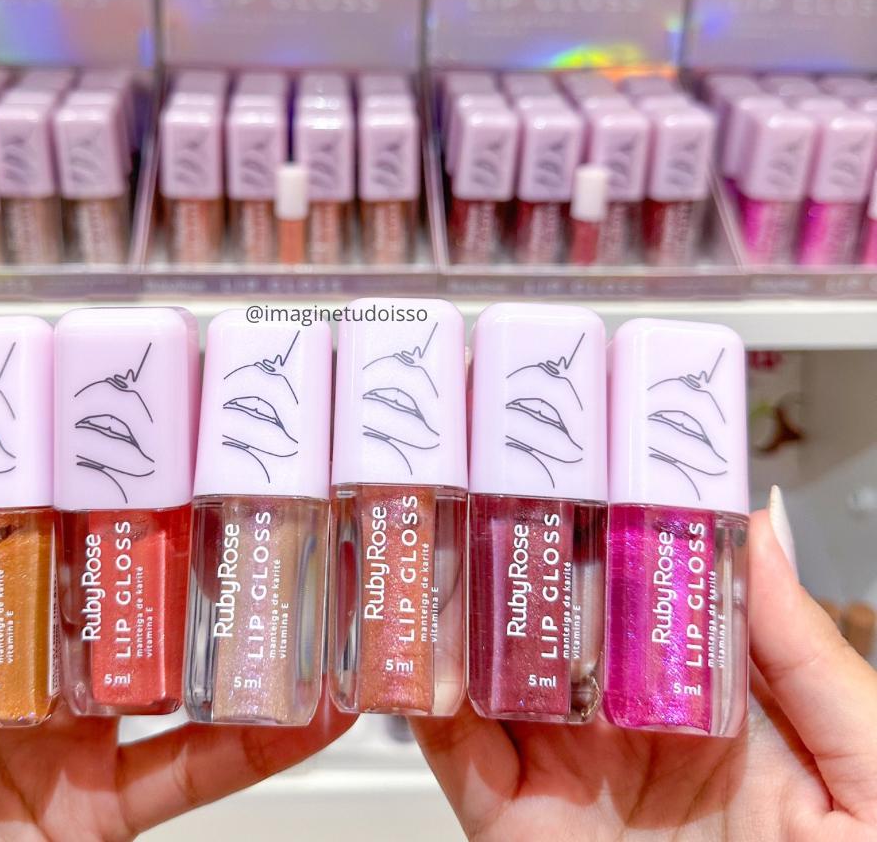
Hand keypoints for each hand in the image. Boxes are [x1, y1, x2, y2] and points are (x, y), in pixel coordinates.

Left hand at [0, 440, 352, 840]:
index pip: (27, 547)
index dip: (83, 494)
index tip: (145, 441)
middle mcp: (13, 687)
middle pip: (113, 602)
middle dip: (180, 551)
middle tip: (253, 497)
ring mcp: (63, 753)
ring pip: (168, 679)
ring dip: (237, 638)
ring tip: (301, 588)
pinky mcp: (102, 817)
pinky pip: (191, 774)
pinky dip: (258, 746)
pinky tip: (311, 711)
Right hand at [413, 490, 876, 839]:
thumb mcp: (870, 772)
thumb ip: (807, 652)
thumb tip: (756, 522)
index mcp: (714, 702)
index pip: (644, 588)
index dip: (609, 520)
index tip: (579, 451)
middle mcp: (627, 728)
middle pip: (554, 617)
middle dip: (515, 546)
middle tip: (482, 469)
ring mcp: (566, 776)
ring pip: (493, 671)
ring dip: (456, 607)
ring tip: (433, 533)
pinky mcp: (512, 830)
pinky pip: (457, 756)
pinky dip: (429, 700)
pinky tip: (422, 645)